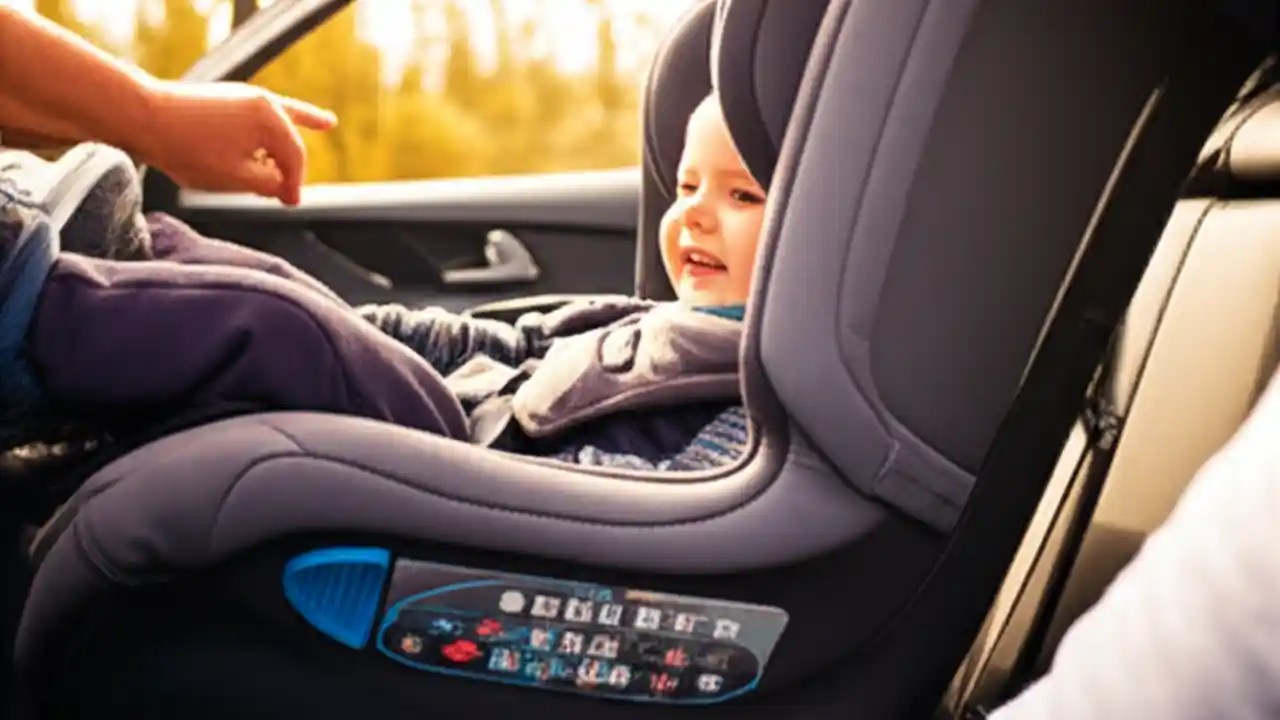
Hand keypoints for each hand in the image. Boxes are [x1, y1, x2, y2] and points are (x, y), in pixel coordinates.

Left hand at [137, 80, 336, 205]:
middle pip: (290, 140)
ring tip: (326, 123)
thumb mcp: (236, 178)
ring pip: (280, 121)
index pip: (295, 159)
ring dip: (293, 135)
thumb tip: (283, 185)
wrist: (142, 116)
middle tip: (287, 195)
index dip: (294, 185)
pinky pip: (264, 113)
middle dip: (290, 166)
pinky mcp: (227, 98)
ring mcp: (244, 96)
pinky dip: (280, 119)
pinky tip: (302, 115)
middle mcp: (264, 102)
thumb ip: (269, 184)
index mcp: (272, 120)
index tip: (289, 204)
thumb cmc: (189, 150)